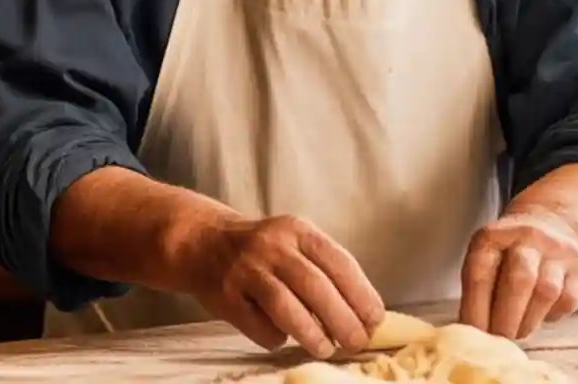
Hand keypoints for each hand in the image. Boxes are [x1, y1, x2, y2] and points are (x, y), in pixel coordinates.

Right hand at [175, 214, 384, 358]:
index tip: (375, 318)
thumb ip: (322, 269)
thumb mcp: (293, 243)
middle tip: (356, 342)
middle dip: (342, 319)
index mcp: (298, 230)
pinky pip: (257, 323)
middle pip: (315, 286)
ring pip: (286, 305)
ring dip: (311, 332)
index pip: (338, 262)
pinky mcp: (226, 294)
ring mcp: (246, 269)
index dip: (361, 293)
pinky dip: (275, 337)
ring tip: (326, 348)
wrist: (203, 241)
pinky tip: (284, 340)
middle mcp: (273, 245)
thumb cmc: (261, 250)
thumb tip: (360, 313)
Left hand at [459, 208, 577, 339]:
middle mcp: (527, 238)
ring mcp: (557, 253)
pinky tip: (539, 317)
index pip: (481, 271)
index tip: (473, 330)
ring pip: (546, 291)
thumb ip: (478, 285)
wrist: (557, 226)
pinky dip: (551, 316)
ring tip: (517, 332)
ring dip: (528, 321)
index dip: (475, 306)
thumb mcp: (489, 254)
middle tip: (498, 338)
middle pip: (518, 280)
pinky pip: (567, 299)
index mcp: (495, 235)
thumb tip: (471, 328)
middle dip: (505, 318)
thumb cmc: (513, 251)